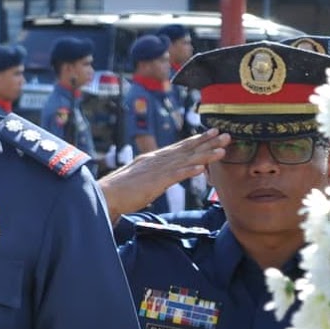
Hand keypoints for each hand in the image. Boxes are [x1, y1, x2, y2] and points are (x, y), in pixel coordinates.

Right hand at [97, 130, 227, 221]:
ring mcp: (156, 170)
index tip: (211, 133)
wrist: (104, 195)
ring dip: (205, 155)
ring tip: (222, 150)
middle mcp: (157, 160)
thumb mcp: (142, 179)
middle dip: (206, 142)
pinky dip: (188, 171)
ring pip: (185, 160)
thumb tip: (167, 176)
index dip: (197, 140)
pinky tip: (201, 169)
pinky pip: (174, 176)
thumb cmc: (120, 190)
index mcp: (154, 159)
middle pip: (186, 149)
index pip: (179, 147)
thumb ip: (156, 175)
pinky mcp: (154, 182)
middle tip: (225, 134)